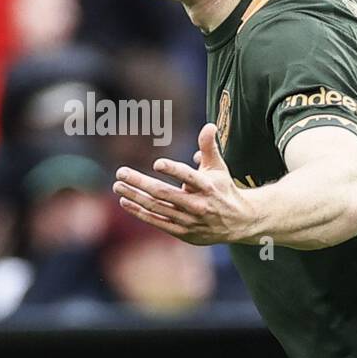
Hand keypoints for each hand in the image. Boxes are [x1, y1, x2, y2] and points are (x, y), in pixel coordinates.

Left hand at [112, 122, 257, 245]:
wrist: (239, 223)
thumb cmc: (223, 189)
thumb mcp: (219, 167)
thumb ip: (210, 147)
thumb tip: (209, 125)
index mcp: (208, 187)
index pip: (189, 177)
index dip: (173, 170)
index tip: (157, 163)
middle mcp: (198, 205)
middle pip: (165, 193)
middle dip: (140, 183)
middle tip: (120, 172)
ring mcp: (189, 220)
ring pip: (157, 208)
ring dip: (134, 197)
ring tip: (118, 185)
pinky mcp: (183, 232)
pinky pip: (157, 221)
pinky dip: (140, 212)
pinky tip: (126, 202)